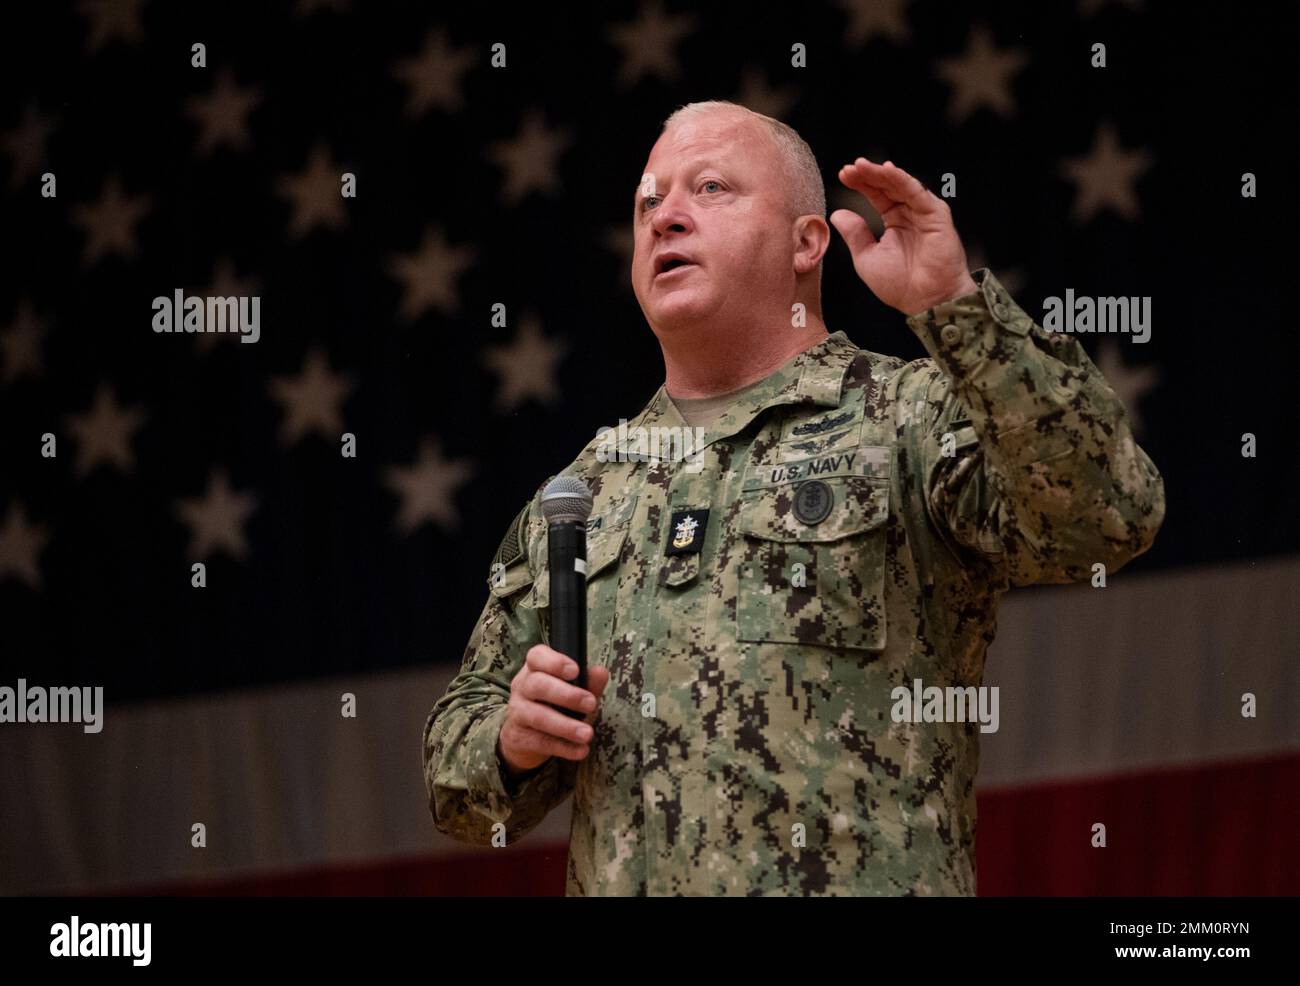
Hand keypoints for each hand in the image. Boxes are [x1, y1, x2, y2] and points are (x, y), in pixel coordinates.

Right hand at [497, 644, 610, 775]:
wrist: (526, 736)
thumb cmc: (555, 704)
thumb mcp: (574, 690)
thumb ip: (588, 682)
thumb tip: (600, 672)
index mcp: (535, 668)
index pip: (537, 656)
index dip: (555, 662)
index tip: (575, 671)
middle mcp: (522, 686)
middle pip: (538, 685)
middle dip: (567, 695)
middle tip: (591, 704)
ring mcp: (517, 712)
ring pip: (538, 716)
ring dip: (566, 726)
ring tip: (587, 733)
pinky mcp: (517, 736)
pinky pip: (540, 741)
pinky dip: (563, 747)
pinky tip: (581, 750)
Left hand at [829, 158, 977, 315]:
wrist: (926, 301)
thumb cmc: (900, 285)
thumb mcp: (867, 258)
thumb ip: (855, 235)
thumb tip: (837, 214)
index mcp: (894, 222)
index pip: (876, 196)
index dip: (860, 184)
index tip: (843, 175)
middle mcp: (909, 213)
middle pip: (887, 186)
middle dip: (867, 175)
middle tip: (849, 168)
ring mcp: (923, 212)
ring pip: (900, 184)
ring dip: (880, 173)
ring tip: (860, 166)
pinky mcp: (936, 214)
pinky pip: (916, 191)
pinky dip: (900, 179)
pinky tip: (886, 171)